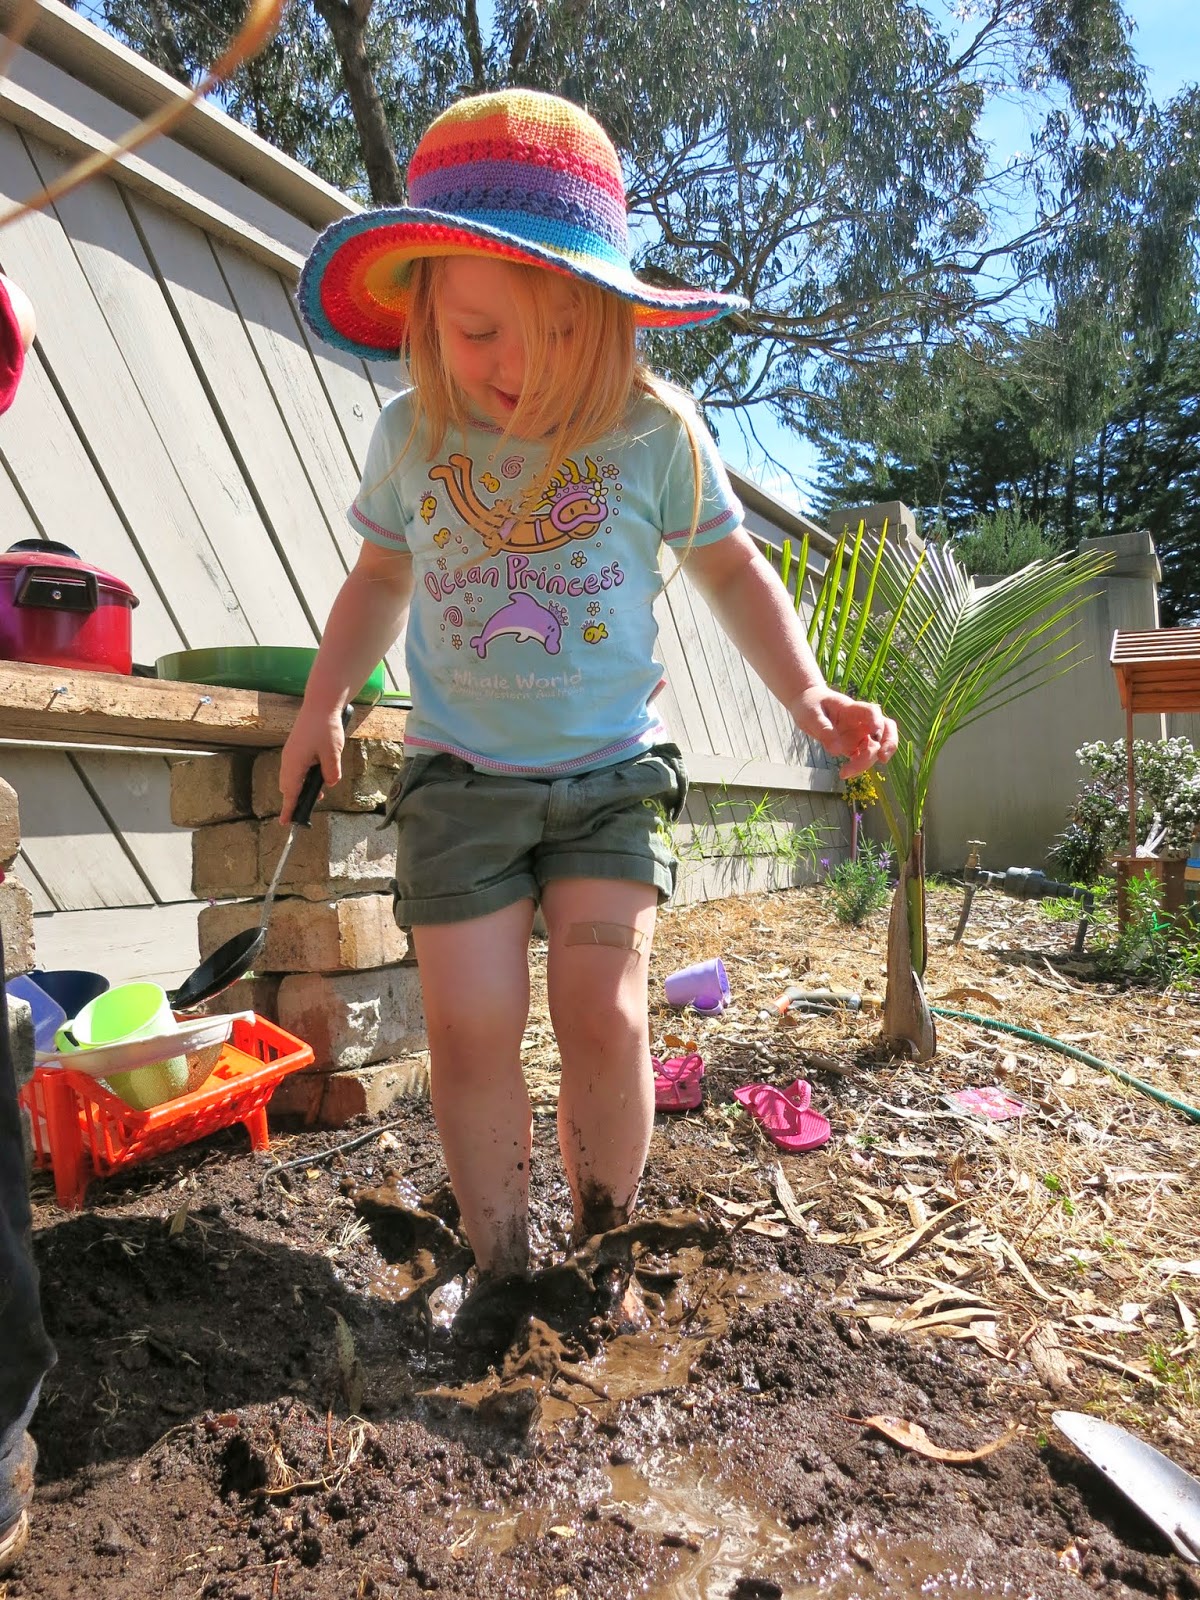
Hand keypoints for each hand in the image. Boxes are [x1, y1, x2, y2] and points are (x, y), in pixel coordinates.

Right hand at [278, 704, 344, 825]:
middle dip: (297, 799)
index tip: (285, 823)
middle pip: (289, 787)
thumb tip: (330, 783)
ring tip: (319, 793)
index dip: (289, 808)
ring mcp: (291, 754)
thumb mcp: (332, 752)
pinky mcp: (296, 749)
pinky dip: (304, 778)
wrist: (320, 705)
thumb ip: (331, 770)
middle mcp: (289, 760)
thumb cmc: (325, 727)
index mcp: (295, 763)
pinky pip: (296, 769)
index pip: (291, 792)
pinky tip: (318, 777)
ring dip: (302, 787)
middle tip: (308, 809)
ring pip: (292, 778)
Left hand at [793, 685, 897, 780]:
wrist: (806, 704)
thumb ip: (824, 731)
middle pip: (886, 730)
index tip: (875, 735)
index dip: (877, 722)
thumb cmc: (810, 704)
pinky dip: (858, 767)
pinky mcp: (854, 746)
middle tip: (882, 758)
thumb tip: (837, 751)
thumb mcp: (811, 715)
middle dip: (888, 744)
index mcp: (852, 708)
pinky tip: (844, 773)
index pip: (871, 712)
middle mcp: (861, 721)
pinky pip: (863, 757)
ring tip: (844, 773)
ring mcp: (860, 734)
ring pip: (876, 748)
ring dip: (867, 762)